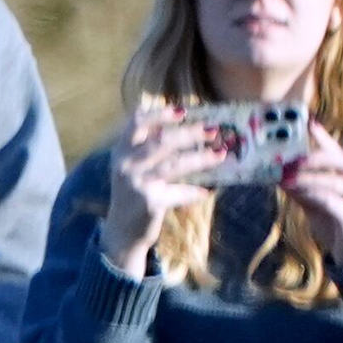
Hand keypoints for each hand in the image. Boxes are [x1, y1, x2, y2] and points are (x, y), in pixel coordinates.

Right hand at [98, 103, 211, 269]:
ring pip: (175, 164)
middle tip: (213, 130)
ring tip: (221, 155)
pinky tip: (207, 190)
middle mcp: (126, 164)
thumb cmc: (134, 193)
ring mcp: (137, 183)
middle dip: (190, 133)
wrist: (122, 231)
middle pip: (162, 141)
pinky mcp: (150, 202)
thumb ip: (149, 147)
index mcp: (121, 150)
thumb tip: (187, 128)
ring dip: (201, 158)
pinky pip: (179, 192)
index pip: (137, 122)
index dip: (160, 114)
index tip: (183, 111)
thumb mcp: (133, 166)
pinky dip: (194, 191)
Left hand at [279, 126, 342, 264]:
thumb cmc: (337, 226)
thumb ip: (303, 189)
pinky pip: (333, 201)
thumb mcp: (317, 204)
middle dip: (316, 157)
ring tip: (286, 178)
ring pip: (336, 181)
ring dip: (308, 178)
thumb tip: (280, 175)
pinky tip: (297, 193)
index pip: (340, 152)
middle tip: (292, 159)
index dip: (325, 138)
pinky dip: (313, 195)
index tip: (308, 123)